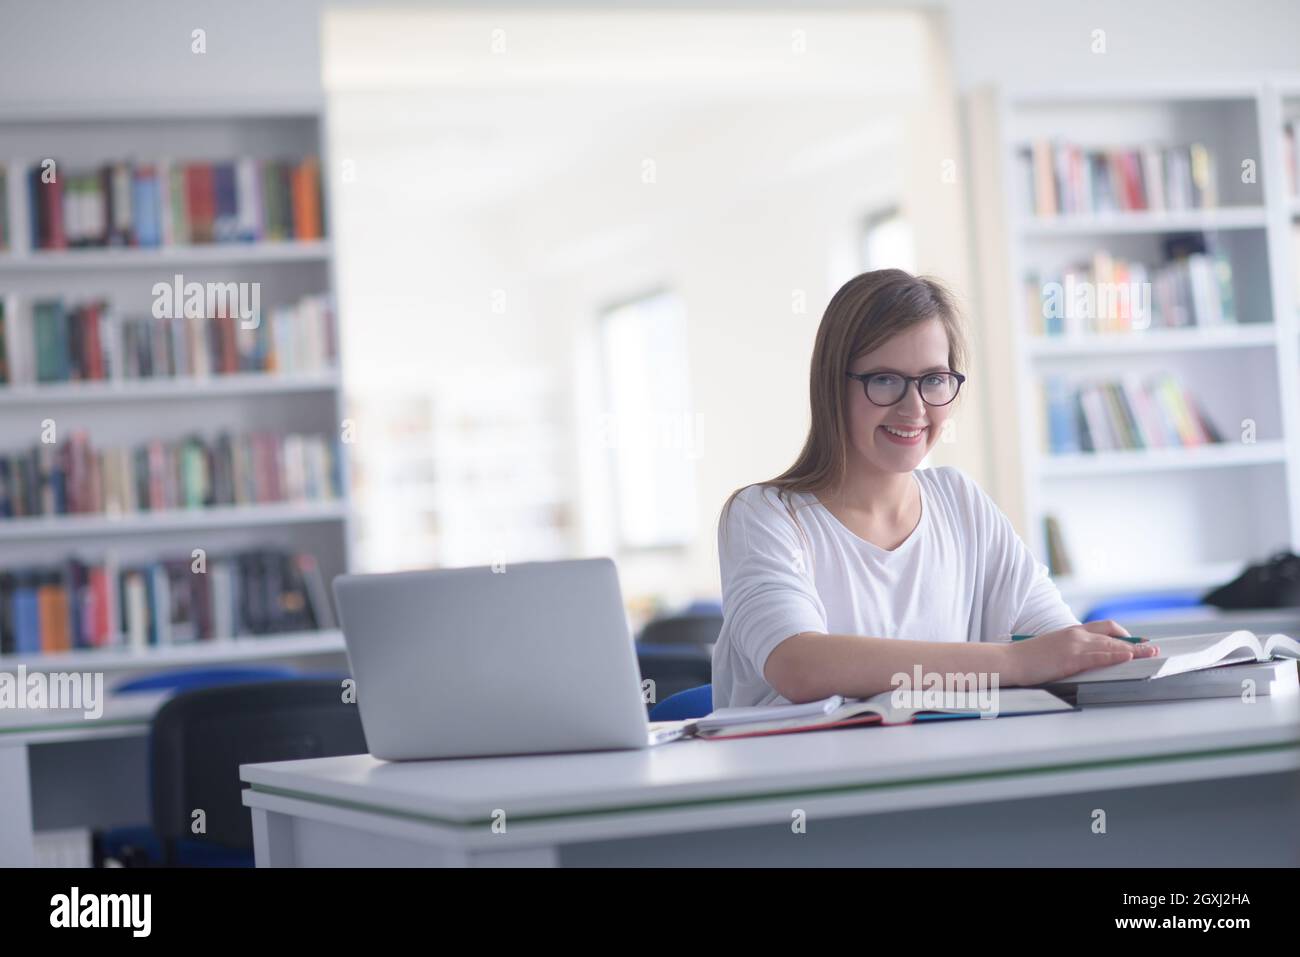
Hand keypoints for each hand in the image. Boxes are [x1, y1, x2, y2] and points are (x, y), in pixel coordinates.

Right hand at [999, 620, 1159, 685]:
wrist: (1010, 661)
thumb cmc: (1027, 659)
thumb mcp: (1052, 649)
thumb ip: (1070, 650)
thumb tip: (1084, 659)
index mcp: (1071, 632)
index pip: (1104, 627)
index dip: (1124, 634)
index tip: (1137, 642)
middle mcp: (1076, 634)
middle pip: (1113, 634)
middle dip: (1135, 642)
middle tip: (1151, 648)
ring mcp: (1074, 645)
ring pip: (1111, 644)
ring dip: (1134, 650)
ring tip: (1150, 654)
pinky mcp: (1071, 658)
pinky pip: (1100, 655)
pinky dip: (1117, 655)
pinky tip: (1129, 656)